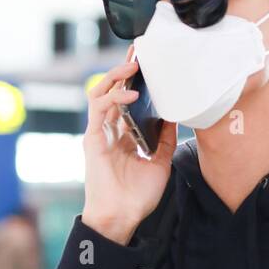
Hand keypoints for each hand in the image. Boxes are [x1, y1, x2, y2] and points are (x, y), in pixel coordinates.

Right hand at [82, 45, 177, 244]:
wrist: (122, 217)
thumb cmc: (138, 196)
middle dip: (125, 69)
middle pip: (114, 90)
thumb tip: (176, 115)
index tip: (151, 64)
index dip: (137, 81)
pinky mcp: (92, 138)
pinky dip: (113, 96)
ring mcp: (100, 133)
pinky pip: (99, 109)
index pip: (129, 99)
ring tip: (134, 65)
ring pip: (102, 93)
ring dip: (116, 75)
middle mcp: (111, 130)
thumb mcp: (161, 163)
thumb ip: (166, 139)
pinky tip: (130, 92)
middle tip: (141, 51)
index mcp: (125, 135)